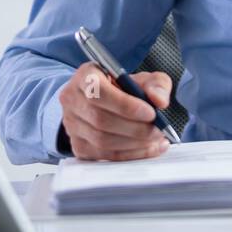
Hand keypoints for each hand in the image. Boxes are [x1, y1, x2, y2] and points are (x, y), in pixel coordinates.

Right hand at [58, 62, 172, 160]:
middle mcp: (72, 100)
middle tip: (158, 129)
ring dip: (134, 143)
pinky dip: (130, 155)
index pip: (98, 92)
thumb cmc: (124, 87)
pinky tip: (148, 149)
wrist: (106, 101)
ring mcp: (72, 125)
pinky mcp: (78, 146)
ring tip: (156, 139)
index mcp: (86, 76)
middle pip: (100, 120)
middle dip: (135, 128)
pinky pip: (103, 155)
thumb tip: (159, 100)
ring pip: (101, 141)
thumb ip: (156, 84)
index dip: (125, 105)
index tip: (150, 113)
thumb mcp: (144, 78)